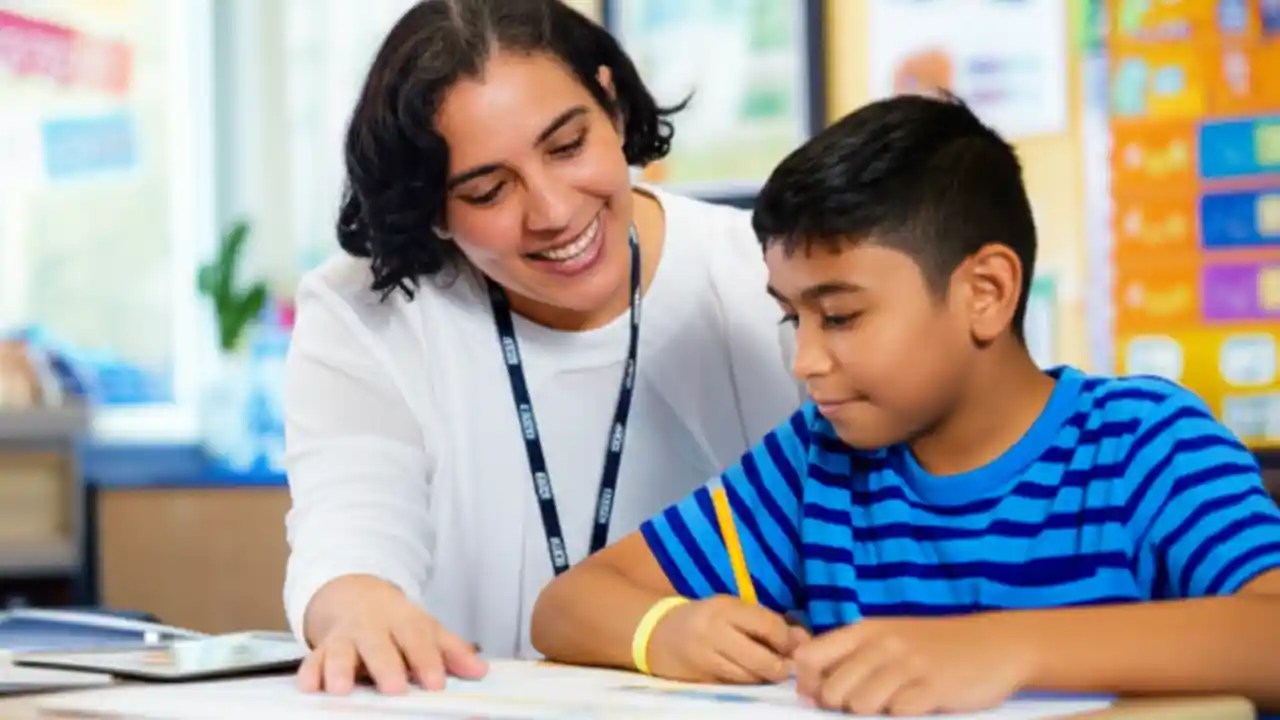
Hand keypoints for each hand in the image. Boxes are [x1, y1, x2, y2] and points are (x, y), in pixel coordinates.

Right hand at [297, 574, 487, 694]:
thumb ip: (451, 651)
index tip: (437, 683)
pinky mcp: (321, 649)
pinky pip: (312, 659)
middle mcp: (372, 627)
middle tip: (394, 688)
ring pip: (340, 650)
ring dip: (339, 668)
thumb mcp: (426, 629)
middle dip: (385, 665)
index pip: (418, 638)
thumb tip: (481, 671)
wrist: (354, 596)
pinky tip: (309, 687)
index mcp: (403, 621)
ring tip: (341, 688)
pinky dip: (309, 672)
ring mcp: (344, 637)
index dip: (428, 660)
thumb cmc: (396, 623)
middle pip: (379, 644)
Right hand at [646, 596, 801, 683]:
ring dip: (765, 677)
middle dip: (782, 667)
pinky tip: (750, 676)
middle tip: (787, 667)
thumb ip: (765, 622)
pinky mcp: (703, 680)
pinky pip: (736, 686)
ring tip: (769, 670)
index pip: (769, 627)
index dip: (789, 640)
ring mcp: (707, 660)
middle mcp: (715, 633)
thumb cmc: (704, 618)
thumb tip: (803, 639)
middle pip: (764, 660)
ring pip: (751, 678)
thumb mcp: (732, 609)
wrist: (657, 634)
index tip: (794, 645)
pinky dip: (749, 683)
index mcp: (725, 609)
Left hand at [793, 615, 1034, 715]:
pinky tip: (919, 704)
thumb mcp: (886, 639)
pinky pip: (899, 712)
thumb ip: (848, 658)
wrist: (995, 644)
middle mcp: (882, 644)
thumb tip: (807, 690)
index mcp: (864, 630)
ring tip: (895, 702)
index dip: (808, 684)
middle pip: (832, 691)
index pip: (809, 657)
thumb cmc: (933, 647)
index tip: (822, 695)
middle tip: (866, 704)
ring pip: (860, 705)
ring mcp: (908, 665)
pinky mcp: (934, 688)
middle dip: (842, 707)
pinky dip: (904, 715)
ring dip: (873, 713)